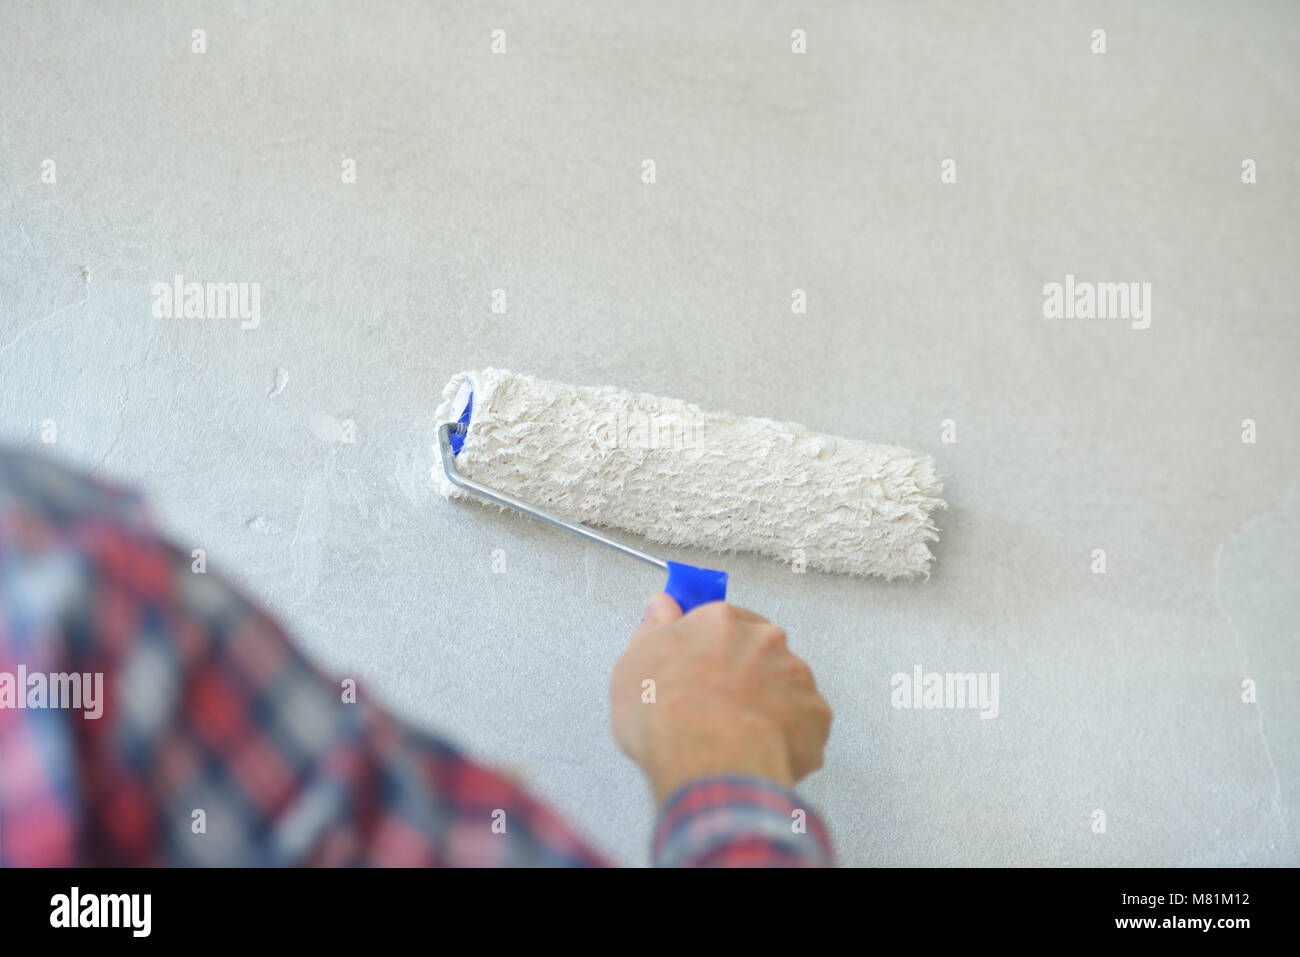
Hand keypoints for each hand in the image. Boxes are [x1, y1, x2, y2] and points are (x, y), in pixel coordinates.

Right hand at [609, 594, 831, 804]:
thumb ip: (655, 626)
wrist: (707, 757)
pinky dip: (787, 739)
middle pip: (760, 652)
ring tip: (738, 737)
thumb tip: (662, 605)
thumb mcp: (636, 661)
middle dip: (745, 676)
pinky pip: (804, 725)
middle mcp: (765, 639)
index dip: (713, 650)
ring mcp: (796, 676)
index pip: (724, 623)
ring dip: (768, 706)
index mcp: (723, 621)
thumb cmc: (667, 712)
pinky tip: (760, 753)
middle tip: (719, 709)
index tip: (704, 669)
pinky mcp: (816, 715)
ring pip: (785, 688)